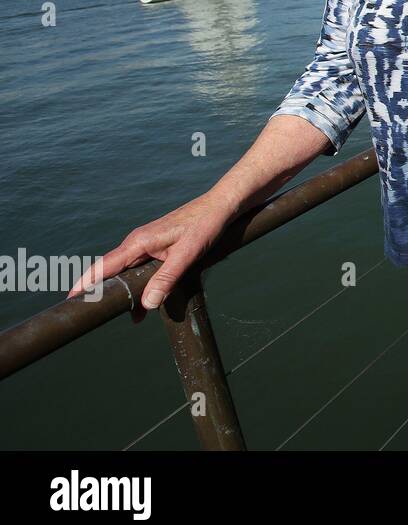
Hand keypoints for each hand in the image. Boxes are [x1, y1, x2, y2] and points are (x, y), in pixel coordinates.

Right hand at [66, 191, 234, 311]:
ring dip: (126, 293)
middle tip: (94, 315)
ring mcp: (146, 245)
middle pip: (111, 271)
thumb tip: (147, 304)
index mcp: (138, 243)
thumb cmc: (204, 225)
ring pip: (127, 273)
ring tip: (129, 317)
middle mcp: (137, 243)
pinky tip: (145, 306)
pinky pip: (141, 270)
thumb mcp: (187, 255)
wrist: (220, 206)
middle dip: (102, 292)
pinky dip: (141, 287)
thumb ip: (166, 279)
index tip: (71, 300)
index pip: (104, 266)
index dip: (86, 283)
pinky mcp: (157, 248)